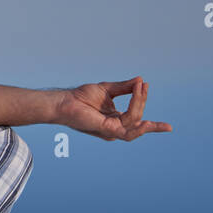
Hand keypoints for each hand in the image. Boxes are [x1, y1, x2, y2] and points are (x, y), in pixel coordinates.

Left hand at [55, 76, 171, 140]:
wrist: (65, 101)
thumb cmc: (82, 97)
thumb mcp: (107, 89)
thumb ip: (124, 87)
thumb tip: (141, 80)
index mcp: (116, 119)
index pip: (136, 113)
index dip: (142, 98)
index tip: (146, 83)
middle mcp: (116, 127)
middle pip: (137, 116)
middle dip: (141, 100)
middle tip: (145, 85)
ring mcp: (112, 131)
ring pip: (134, 121)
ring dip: (139, 105)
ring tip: (142, 90)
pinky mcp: (107, 131)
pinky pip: (127, 132)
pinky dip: (138, 128)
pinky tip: (147, 122)